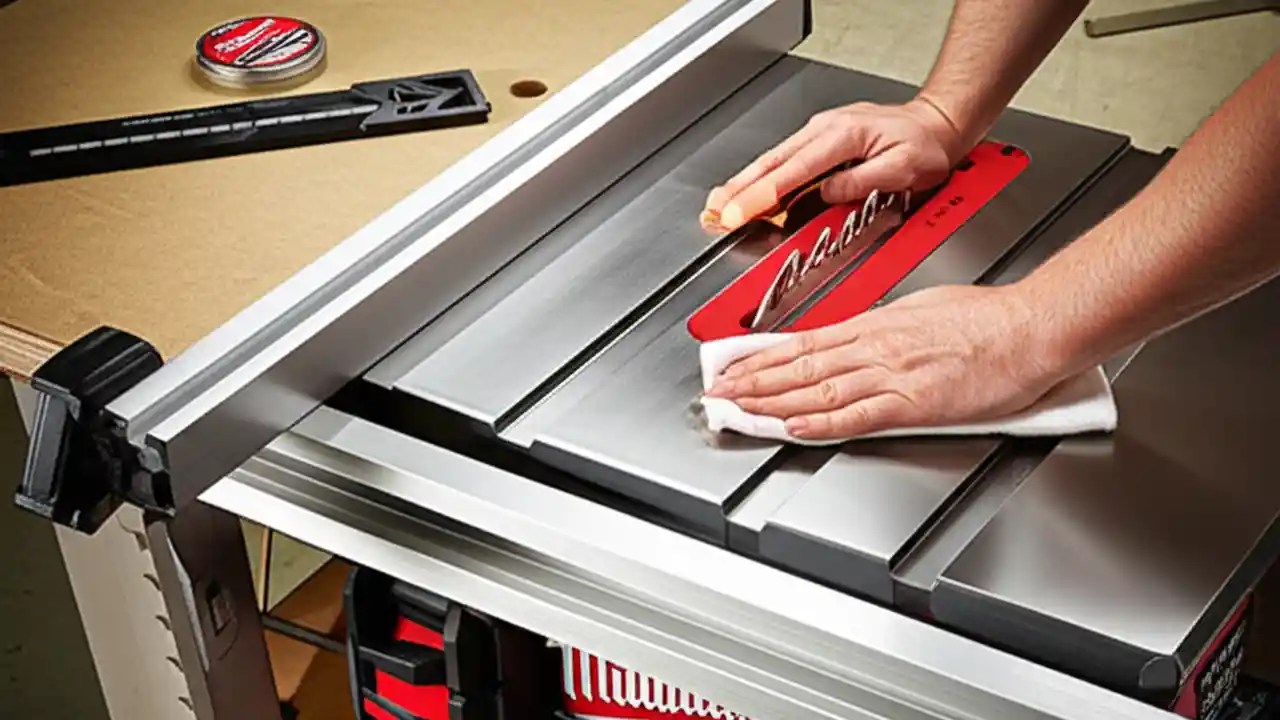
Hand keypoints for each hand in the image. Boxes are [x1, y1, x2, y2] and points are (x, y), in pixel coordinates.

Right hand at [701, 98, 962, 232]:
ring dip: (742, 185)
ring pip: (771, 162)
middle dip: (738, 189)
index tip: (739, 212)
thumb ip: (864, 181)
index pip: (793, 171)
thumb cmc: (924, 145)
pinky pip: (781, 162)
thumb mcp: (905, 166)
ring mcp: (818, 134)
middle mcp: (824, 130)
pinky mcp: (817, 143)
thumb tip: (828, 193)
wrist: (934, 124)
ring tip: (718, 208)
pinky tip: (743, 193)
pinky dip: (758, 179)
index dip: (762, 195)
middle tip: (715, 212)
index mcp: (843, 136)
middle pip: (771, 164)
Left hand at [704, 285, 1068, 439]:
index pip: (806, 341)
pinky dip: (822, 420)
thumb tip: (865, 333)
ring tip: (739, 408)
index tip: (735, 364)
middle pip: (801, 364)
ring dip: (773, 399)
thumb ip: (889, 327)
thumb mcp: (924, 310)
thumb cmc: (989, 319)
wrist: (1030, 328)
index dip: (764, 356)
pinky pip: (858, 414)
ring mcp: (892, 374)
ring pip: (818, 387)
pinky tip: (793, 424)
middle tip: (718, 391)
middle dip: (754, 379)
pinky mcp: (915, 402)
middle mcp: (876, 346)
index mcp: (878, 324)